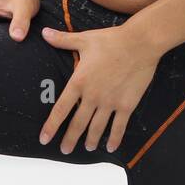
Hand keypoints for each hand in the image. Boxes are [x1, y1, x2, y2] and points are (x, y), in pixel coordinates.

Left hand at [39, 23, 160, 154]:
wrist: (139, 43)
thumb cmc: (111, 40)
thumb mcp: (84, 39)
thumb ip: (62, 40)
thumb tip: (44, 33)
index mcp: (79, 82)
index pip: (61, 109)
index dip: (51, 126)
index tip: (44, 139)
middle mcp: (93, 96)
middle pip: (78, 124)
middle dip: (70, 139)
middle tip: (64, 150)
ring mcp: (110, 102)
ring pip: (97, 128)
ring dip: (90, 140)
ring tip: (87, 148)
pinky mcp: (127, 104)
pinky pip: (119, 126)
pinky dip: (114, 139)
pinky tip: (110, 147)